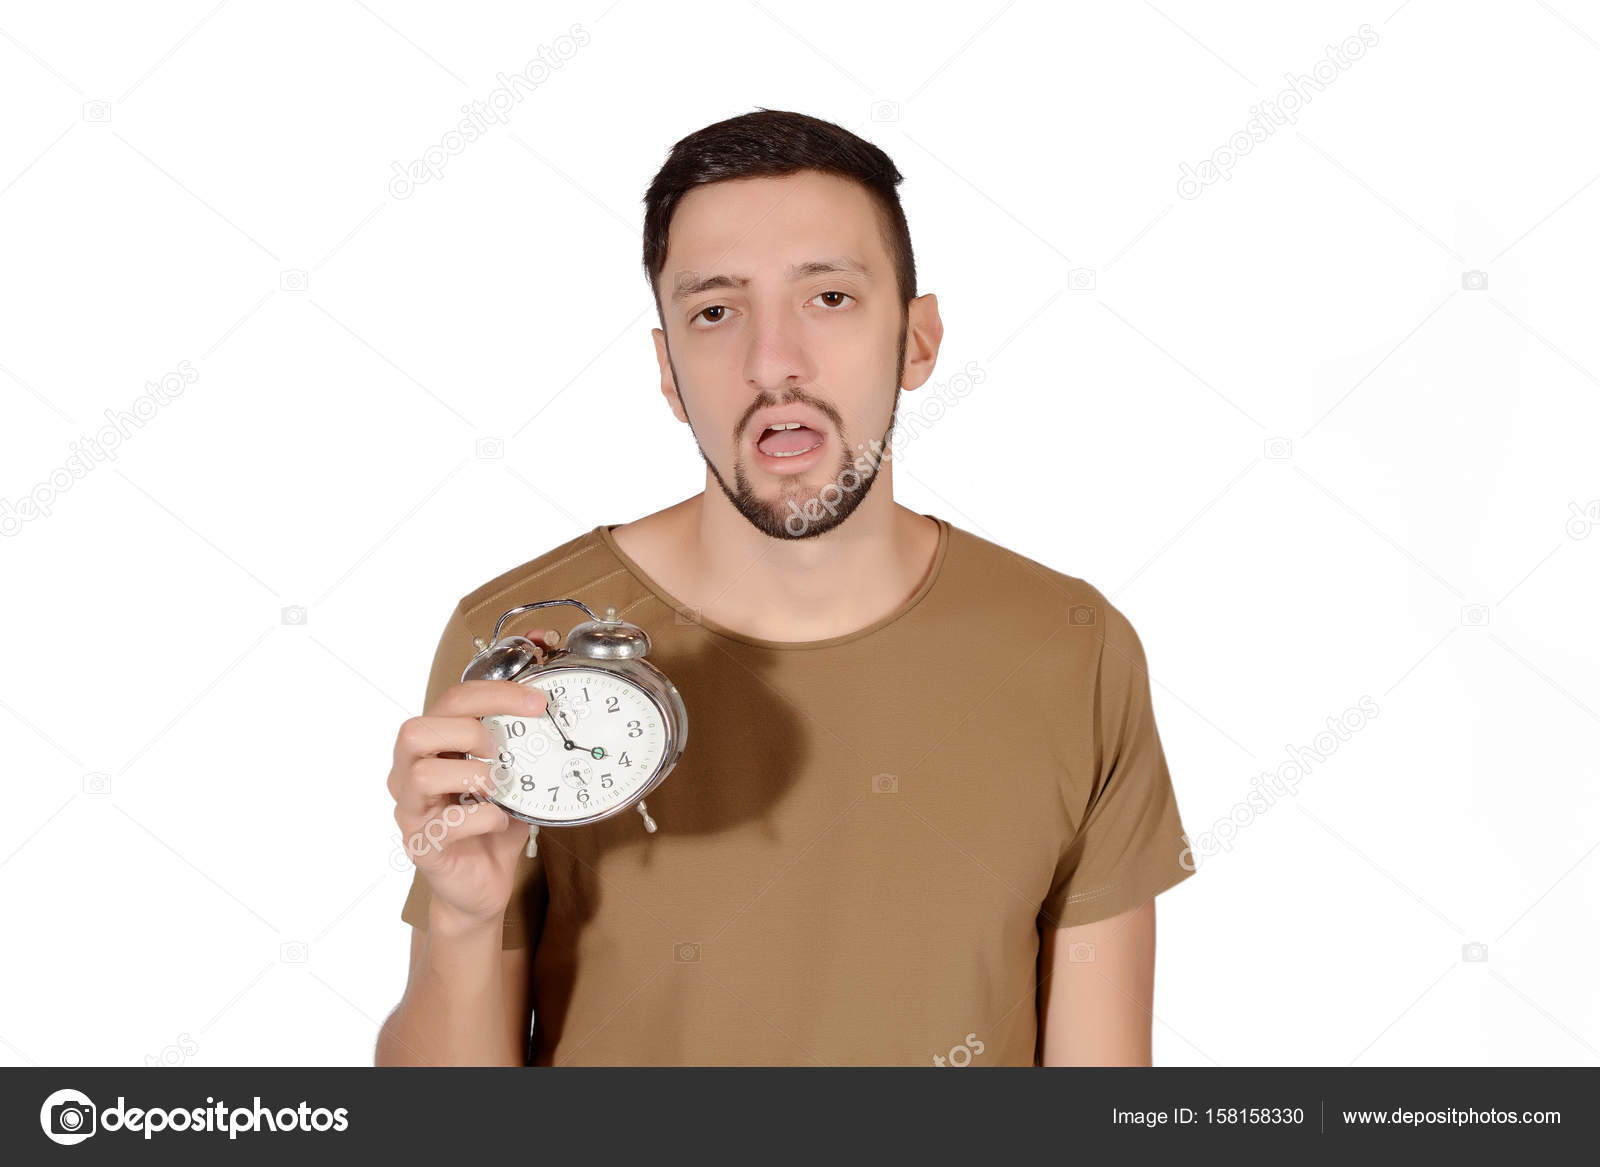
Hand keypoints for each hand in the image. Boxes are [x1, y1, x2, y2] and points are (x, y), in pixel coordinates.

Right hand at [387, 647, 555, 927]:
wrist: (481, 884)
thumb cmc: (491, 826)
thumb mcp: (510, 781)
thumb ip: (519, 752)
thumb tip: (555, 722)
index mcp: (431, 749)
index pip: (450, 702)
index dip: (494, 695)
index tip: (536, 702)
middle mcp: (409, 775)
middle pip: (414, 731)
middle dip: (467, 733)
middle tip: (499, 751)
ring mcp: (410, 811)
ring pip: (423, 774)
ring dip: (472, 776)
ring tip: (496, 788)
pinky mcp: (422, 846)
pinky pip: (446, 824)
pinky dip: (483, 818)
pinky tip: (498, 822)